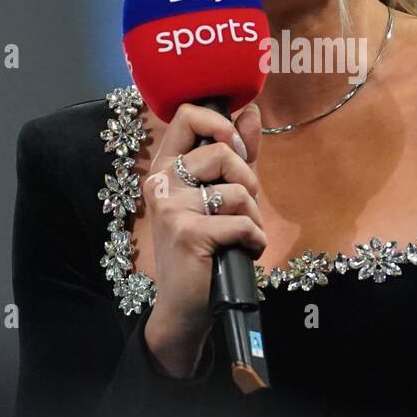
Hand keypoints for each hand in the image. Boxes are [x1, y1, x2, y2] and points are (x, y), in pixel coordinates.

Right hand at [141, 102, 264, 376]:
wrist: (185, 304)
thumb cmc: (204, 247)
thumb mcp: (219, 194)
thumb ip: (236, 153)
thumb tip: (250, 111)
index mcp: (166, 167)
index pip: (187, 116)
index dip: (220, 125)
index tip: (237, 151)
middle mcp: (161, 182)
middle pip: (221, 151)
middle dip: (249, 181)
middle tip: (244, 207)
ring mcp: (171, 208)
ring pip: (236, 191)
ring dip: (254, 218)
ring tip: (243, 235)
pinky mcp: (187, 233)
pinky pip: (241, 223)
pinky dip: (255, 239)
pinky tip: (246, 251)